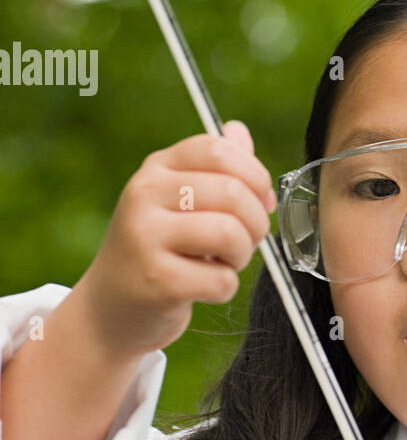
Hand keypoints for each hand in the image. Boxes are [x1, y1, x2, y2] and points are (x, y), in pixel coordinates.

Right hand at [77, 120, 275, 359]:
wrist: (111, 308)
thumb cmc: (158, 250)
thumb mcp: (178, 201)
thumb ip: (214, 167)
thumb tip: (238, 130)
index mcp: (157, 169)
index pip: (219, 150)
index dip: (255, 176)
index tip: (262, 202)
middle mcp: (145, 194)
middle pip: (233, 193)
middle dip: (255, 224)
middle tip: (243, 243)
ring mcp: (145, 236)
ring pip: (230, 234)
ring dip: (242, 256)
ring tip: (224, 264)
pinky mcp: (156, 280)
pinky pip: (221, 280)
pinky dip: (225, 289)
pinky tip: (203, 288)